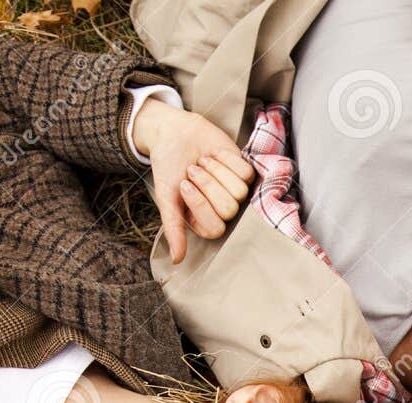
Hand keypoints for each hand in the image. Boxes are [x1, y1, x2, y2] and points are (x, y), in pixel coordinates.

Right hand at [131, 100, 255, 263]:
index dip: (199, 204)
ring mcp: (235, 191)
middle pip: (228, 209)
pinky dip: (226, 159)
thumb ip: (173, 228)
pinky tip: (214, 154)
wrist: (174, 133)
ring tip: (202, 162)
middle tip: (192, 171)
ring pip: (238, 191)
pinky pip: (245, 173)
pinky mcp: (244, 172)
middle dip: (206, 184)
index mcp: (203, 221)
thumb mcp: (166, 198)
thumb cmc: (168, 167)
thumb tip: (177, 260)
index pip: (215, 228)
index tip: (183, 186)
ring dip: (215, 171)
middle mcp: (222, 210)